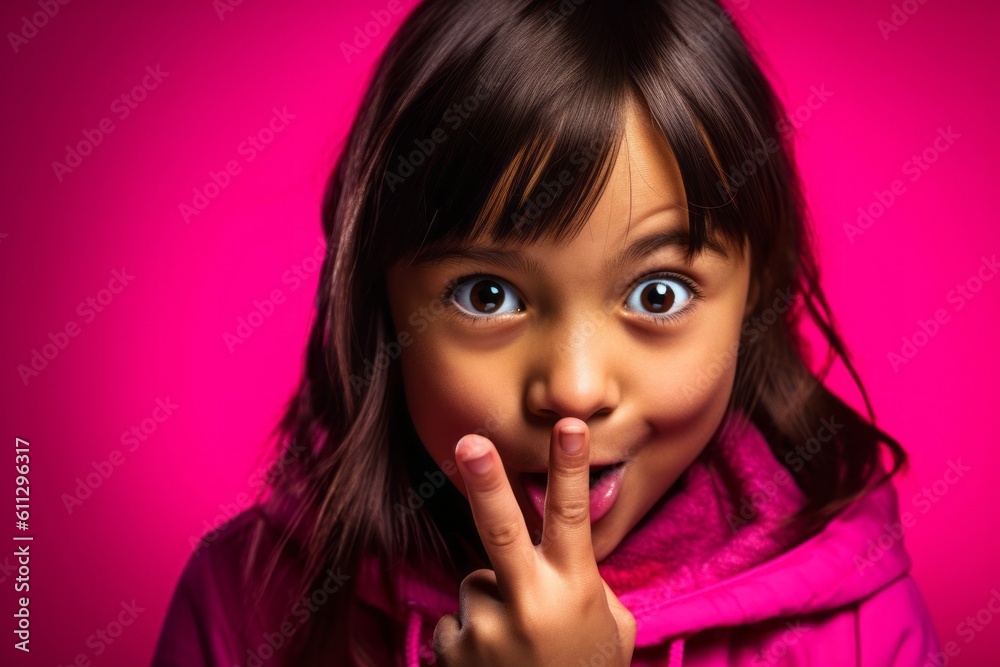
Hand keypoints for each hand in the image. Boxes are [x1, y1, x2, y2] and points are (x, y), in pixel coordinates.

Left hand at [432, 418, 635, 666]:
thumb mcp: (611, 630)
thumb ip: (588, 587)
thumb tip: (562, 560)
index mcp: (573, 592)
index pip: (573, 519)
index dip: (569, 469)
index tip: (569, 425)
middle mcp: (528, 605)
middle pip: (502, 532)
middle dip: (487, 483)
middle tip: (469, 442)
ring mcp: (487, 630)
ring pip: (477, 582)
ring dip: (491, 603)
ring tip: (515, 645)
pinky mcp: (454, 652)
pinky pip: (457, 620)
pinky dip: (470, 635)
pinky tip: (492, 662)